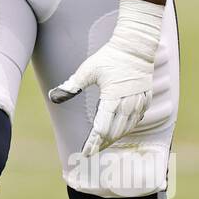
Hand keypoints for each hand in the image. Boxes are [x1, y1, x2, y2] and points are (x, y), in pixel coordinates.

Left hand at [49, 0, 163, 156]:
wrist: (136, 46)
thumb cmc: (110, 56)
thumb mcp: (88, 70)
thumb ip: (72, 86)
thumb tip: (53, 96)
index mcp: (113, 98)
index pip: (101, 129)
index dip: (92, 143)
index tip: (84, 153)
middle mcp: (128, 104)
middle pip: (114, 133)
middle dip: (101, 144)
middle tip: (89, 151)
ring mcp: (139, 103)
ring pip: (126, 129)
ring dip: (113, 138)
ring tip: (101, 144)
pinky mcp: (146, 100)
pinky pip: (136, 121)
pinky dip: (125, 129)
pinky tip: (118, 131)